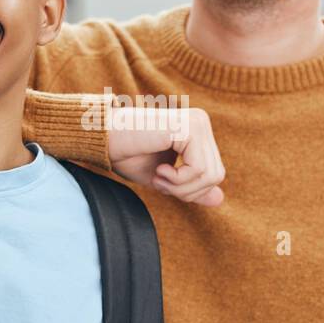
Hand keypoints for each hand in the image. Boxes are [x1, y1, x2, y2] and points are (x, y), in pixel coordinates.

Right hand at [108, 105, 223, 206]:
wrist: (104, 138)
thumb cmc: (128, 155)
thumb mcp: (165, 178)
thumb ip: (192, 187)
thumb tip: (220, 199)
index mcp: (198, 131)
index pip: (214, 173)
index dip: (190, 190)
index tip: (162, 182)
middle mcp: (201, 123)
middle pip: (216, 176)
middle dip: (186, 191)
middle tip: (159, 181)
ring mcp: (197, 123)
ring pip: (210, 175)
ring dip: (180, 186)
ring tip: (158, 175)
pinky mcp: (189, 128)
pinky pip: (199, 169)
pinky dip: (177, 179)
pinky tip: (159, 169)